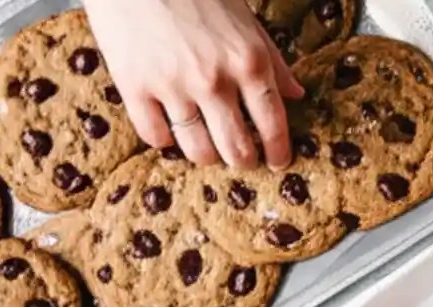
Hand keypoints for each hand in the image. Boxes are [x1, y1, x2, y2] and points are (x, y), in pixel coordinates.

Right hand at [84, 0, 304, 168]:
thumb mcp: (245, 18)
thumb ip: (272, 59)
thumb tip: (297, 93)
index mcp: (249, 61)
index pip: (273, 124)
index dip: (279, 151)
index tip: (278, 162)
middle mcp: (215, 81)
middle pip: (237, 148)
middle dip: (244, 161)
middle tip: (242, 159)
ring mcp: (173, 87)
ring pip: (198, 150)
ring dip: (206, 156)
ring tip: (207, 148)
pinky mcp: (135, 87)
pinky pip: (156, 137)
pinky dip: (165, 139)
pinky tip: (169, 128)